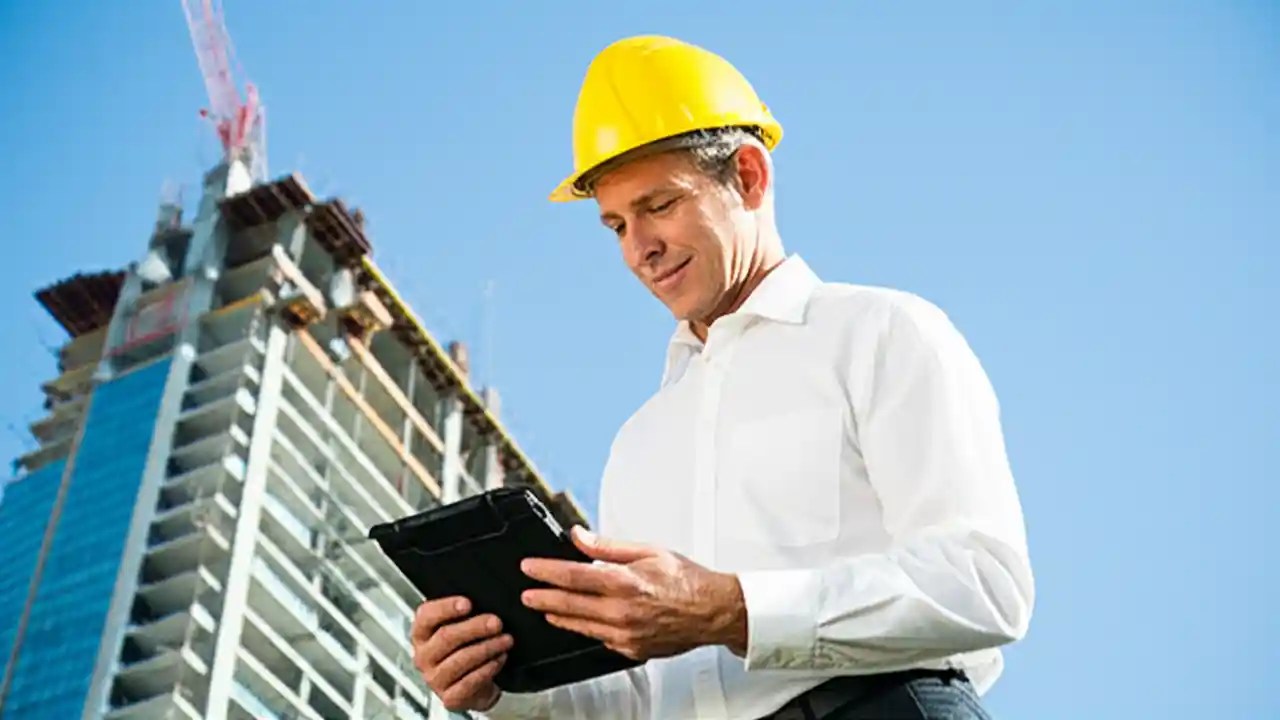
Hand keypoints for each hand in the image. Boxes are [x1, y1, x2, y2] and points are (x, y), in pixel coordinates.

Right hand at [409, 596, 513, 711]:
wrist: (472, 685)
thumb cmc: (464, 648)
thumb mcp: (461, 627)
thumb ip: (464, 613)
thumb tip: (484, 595)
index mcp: (422, 633)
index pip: (426, 616)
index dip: (446, 608)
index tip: (468, 603)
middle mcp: (423, 656)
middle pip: (446, 637)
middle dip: (475, 628)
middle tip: (496, 622)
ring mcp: (434, 678)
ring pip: (461, 659)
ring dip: (487, 647)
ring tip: (505, 640)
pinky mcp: (450, 697)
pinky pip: (470, 681)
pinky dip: (488, 668)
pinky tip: (499, 658)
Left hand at [520, 527, 748, 660]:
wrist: (713, 611)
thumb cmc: (687, 580)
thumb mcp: (647, 551)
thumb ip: (608, 546)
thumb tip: (580, 536)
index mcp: (625, 583)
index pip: (573, 576)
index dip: (546, 571)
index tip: (529, 567)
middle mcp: (622, 612)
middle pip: (569, 605)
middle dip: (542, 598)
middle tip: (526, 593)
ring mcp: (625, 635)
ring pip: (581, 626)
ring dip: (559, 616)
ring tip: (544, 608)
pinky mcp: (631, 650)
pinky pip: (600, 640)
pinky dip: (585, 629)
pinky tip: (577, 622)